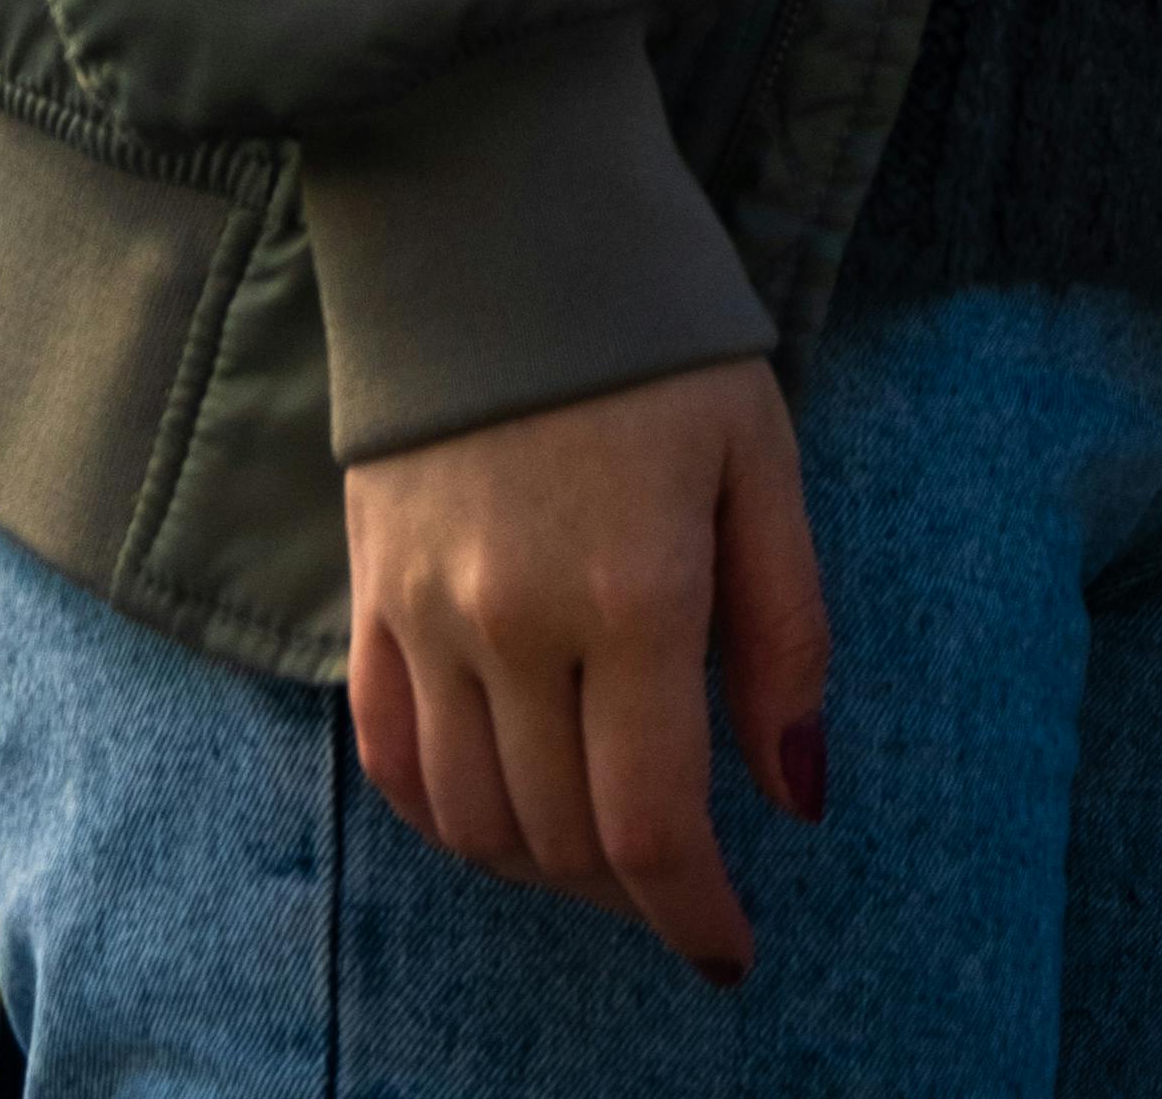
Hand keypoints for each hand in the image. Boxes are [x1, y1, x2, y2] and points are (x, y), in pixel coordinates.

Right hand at [344, 355, 829, 983]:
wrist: (497, 212)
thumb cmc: (655, 330)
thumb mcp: (761, 458)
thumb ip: (784, 631)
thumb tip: (794, 791)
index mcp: (631, 592)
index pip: (648, 824)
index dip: (692, 911)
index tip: (729, 948)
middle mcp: (511, 624)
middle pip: (560, 838)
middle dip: (631, 891)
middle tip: (680, 885)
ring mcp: (424, 614)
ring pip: (472, 820)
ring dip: (544, 864)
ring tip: (603, 848)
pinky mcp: (367, 592)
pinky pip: (389, 756)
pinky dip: (445, 814)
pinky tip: (500, 808)